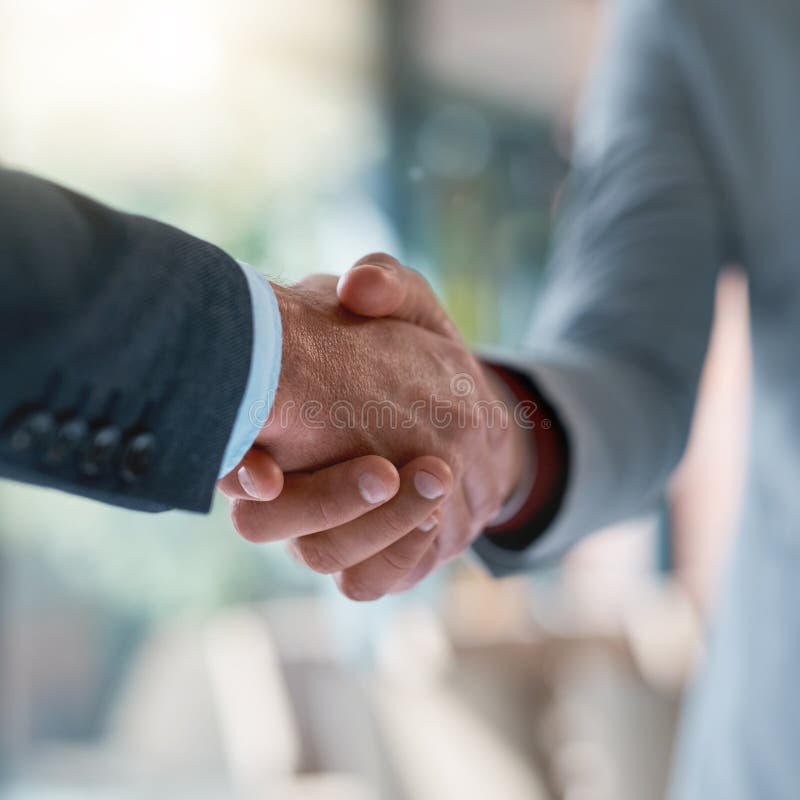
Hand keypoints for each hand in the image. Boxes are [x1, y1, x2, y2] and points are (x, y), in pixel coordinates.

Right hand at [220, 255, 528, 598]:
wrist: (464, 415)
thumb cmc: (416, 355)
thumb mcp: (407, 307)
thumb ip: (385, 282)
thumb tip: (357, 288)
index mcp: (275, 422)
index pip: (230, 450)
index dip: (234, 464)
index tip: (267, 470)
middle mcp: (286, 484)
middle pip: (263, 523)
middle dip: (322, 500)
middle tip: (385, 469)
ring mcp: (321, 527)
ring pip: (317, 555)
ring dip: (374, 526)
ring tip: (435, 479)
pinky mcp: (365, 558)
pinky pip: (364, 582)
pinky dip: (395, 557)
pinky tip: (433, 520)